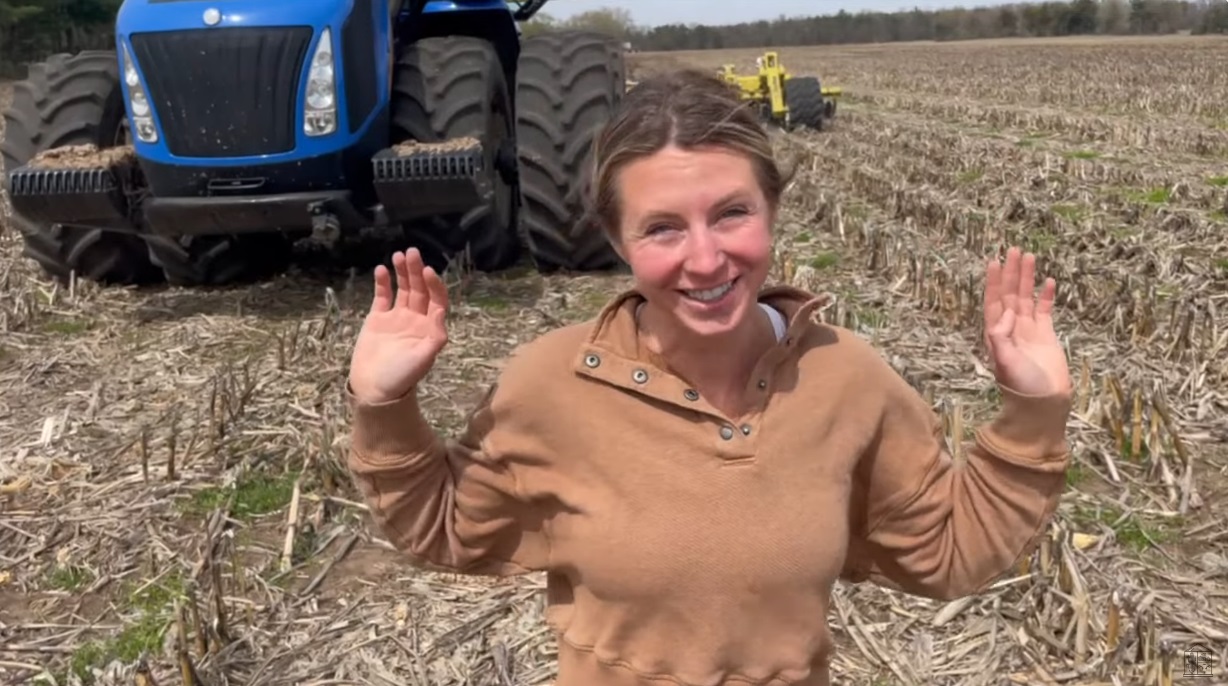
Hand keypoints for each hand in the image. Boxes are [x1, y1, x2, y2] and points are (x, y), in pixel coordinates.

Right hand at [348, 248, 449, 403]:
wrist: (374, 389)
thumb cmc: (401, 377)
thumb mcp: (423, 359)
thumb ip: (435, 336)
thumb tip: (441, 311)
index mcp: (430, 328)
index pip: (437, 300)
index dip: (434, 285)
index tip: (427, 271)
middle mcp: (416, 320)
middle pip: (419, 290)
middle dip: (416, 271)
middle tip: (411, 253)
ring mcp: (397, 318)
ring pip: (402, 289)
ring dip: (402, 273)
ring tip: (398, 255)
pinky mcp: (378, 319)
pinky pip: (382, 297)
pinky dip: (382, 283)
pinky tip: (380, 269)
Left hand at [983, 247, 1070, 396]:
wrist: (1044, 403)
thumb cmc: (1022, 386)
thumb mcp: (1006, 363)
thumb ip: (1001, 339)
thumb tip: (1005, 315)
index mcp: (997, 334)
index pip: (994, 302)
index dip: (994, 282)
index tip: (995, 261)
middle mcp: (1010, 329)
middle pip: (1010, 295)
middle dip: (1012, 273)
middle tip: (1014, 249)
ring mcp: (1028, 331)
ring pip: (1026, 298)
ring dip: (1027, 279)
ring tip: (1030, 257)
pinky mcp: (1046, 335)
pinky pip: (1044, 310)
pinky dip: (1045, 296)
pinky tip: (1049, 282)